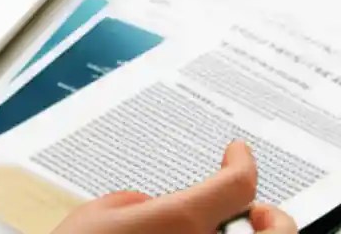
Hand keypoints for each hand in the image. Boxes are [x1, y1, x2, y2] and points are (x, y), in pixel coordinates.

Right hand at [52, 141, 297, 232]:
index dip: (242, 162)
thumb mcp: (102, 212)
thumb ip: (143, 203)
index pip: (238, 184)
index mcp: (181, 220)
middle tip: (255, 209)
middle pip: (277, 231)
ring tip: (226, 230)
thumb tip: (158, 209)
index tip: (237, 154)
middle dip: (272, 217)